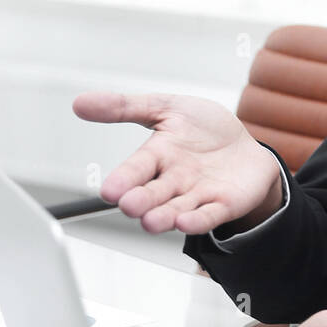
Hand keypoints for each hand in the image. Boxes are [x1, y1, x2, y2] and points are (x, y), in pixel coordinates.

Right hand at [72, 91, 282, 234]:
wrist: (247, 147)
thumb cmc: (205, 130)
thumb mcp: (168, 108)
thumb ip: (126, 107)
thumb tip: (79, 103)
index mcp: (158, 156)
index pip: (136, 168)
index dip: (123, 179)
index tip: (109, 190)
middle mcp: (174, 180)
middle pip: (153, 193)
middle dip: (141, 200)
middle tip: (129, 205)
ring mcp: (198, 195)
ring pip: (176, 209)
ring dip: (164, 216)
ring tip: (150, 222)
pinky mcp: (223, 205)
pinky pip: (209, 215)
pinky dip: (198, 220)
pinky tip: (185, 223)